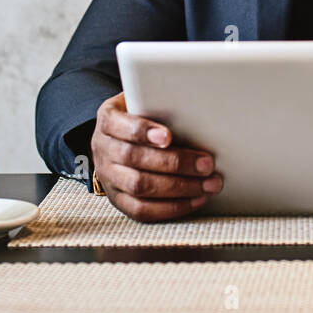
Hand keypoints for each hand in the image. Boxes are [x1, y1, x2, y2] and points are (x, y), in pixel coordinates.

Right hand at [90, 92, 222, 221]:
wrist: (117, 140)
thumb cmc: (142, 117)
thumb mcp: (143, 102)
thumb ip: (160, 104)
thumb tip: (197, 107)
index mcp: (108, 120)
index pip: (120, 125)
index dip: (143, 132)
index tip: (169, 136)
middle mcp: (103, 149)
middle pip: (134, 159)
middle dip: (175, 163)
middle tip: (207, 164)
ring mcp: (108, 177)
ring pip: (139, 187)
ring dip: (179, 187)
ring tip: (208, 184)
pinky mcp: (118, 200)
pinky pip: (141, 210)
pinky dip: (172, 207)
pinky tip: (196, 200)